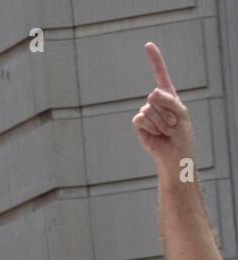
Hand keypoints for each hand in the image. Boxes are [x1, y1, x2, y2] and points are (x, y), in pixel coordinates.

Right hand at [133, 43, 193, 170]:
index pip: (161, 74)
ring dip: (160, 121)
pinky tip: (156, 133)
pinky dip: (150, 126)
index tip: (148, 45)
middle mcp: (156, 102)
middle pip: (155, 96)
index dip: (154, 60)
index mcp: (169, 96)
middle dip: (165, 110)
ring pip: (148, 109)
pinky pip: (141, 119)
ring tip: (166, 130)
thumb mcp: (182, 114)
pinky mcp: (138, 123)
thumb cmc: (182, 135)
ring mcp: (146, 112)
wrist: (173, 154)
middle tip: (173, 123)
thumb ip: (170, 101)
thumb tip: (152, 93)